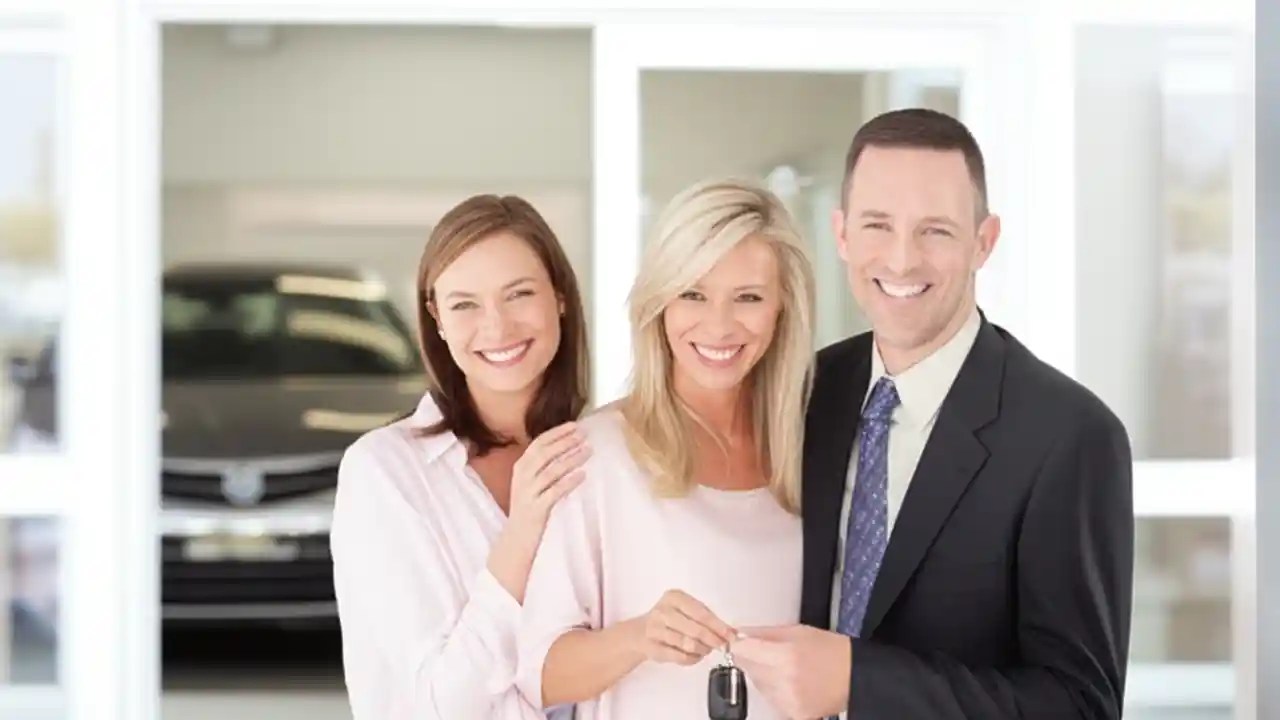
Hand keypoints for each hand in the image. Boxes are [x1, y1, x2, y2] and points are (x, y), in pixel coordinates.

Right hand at [508, 422, 591, 528]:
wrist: (516, 538)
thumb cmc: (529, 506)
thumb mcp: (530, 482)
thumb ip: (542, 465)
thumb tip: (567, 445)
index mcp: (520, 467)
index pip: (539, 443)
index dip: (557, 433)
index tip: (574, 425)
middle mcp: (522, 477)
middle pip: (544, 453)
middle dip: (565, 442)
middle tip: (584, 435)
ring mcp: (528, 492)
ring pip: (551, 470)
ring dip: (571, 459)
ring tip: (588, 451)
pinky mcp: (536, 508)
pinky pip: (555, 491)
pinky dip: (569, 481)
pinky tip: (582, 475)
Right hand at [630, 590, 737, 665]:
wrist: (639, 633)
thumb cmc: (669, 619)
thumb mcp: (687, 610)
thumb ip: (708, 618)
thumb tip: (732, 631)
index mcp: (674, 597)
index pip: (701, 613)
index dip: (718, 626)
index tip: (731, 635)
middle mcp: (663, 611)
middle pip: (695, 629)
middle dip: (713, 640)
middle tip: (722, 645)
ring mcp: (656, 630)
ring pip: (688, 644)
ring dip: (703, 650)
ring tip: (706, 649)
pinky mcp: (653, 648)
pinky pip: (680, 657)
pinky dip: (692, 659)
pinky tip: (696, 656)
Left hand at [732, 624, 851, 718]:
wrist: (855, 676)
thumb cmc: (831, 651)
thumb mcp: (797, 630)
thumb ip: (765, 632)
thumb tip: (741, 633)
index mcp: (784, 656)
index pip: (742, 651)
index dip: (739, 645)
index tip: (740, 642)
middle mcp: (784, 681)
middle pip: (747, 668)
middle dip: (753, 658)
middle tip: (770, 652)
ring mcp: (788, 700)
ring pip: (757, 685)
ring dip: (763, 675)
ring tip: (786, 667)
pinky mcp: (793, 713)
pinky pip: (770, 699)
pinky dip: (775, 690)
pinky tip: (792, 682)